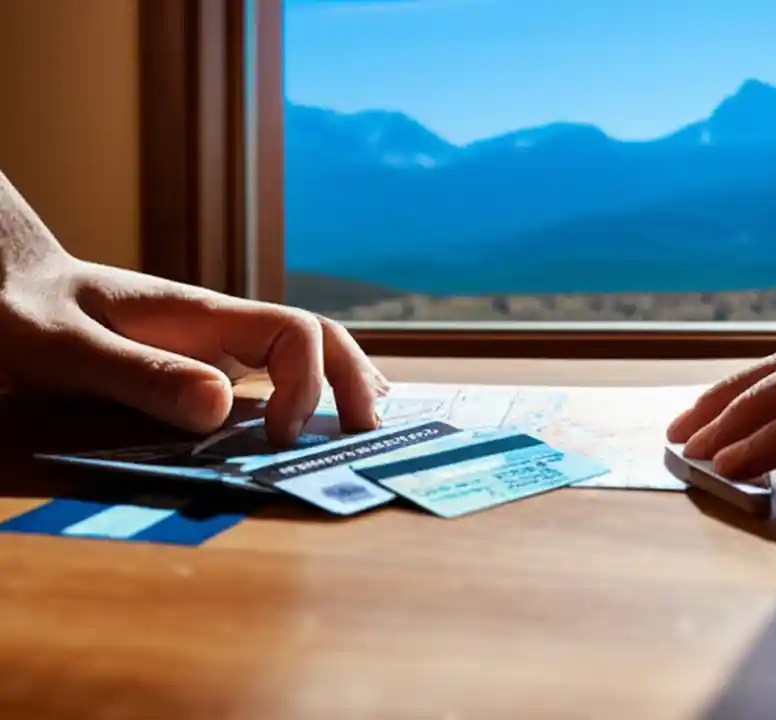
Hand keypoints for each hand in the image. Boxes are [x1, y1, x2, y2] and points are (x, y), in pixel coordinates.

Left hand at [0, 251, 385, 446]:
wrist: (7, 289)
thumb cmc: (24, 312)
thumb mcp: (65, 350)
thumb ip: (139, 375)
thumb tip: (221, 407)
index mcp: (202, 315)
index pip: (295, 330)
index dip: (305, 384)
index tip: (276, 437)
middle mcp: (223, 327)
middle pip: (321, 337)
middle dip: (353, 381)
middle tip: (366, 435)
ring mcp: (218, 344)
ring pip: (308, 351)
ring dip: (344, 384)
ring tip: (366, 428)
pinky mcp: (205, 363)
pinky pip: (276, 372)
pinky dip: (313, 394)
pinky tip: (323, 423)